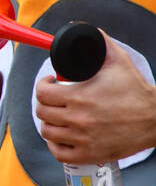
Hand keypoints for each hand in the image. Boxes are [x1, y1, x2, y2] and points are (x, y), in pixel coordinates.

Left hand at [36, 32, 155, 163]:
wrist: (155, 119)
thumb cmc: (136, 91)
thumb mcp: (118, 62)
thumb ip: (101, 43)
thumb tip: (88, 31)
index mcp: (79, 97)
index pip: (42, 93)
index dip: (42, 86)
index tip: (50, 84)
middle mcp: (78, 119)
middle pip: (42, 112)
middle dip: (45, 103)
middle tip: (55, 100)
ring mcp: (83, 139)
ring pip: (47, 132)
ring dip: (49, 122)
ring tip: (57, 116)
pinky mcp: (90, 154)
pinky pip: (59, 153)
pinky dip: (55, 145)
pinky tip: (61, 136)